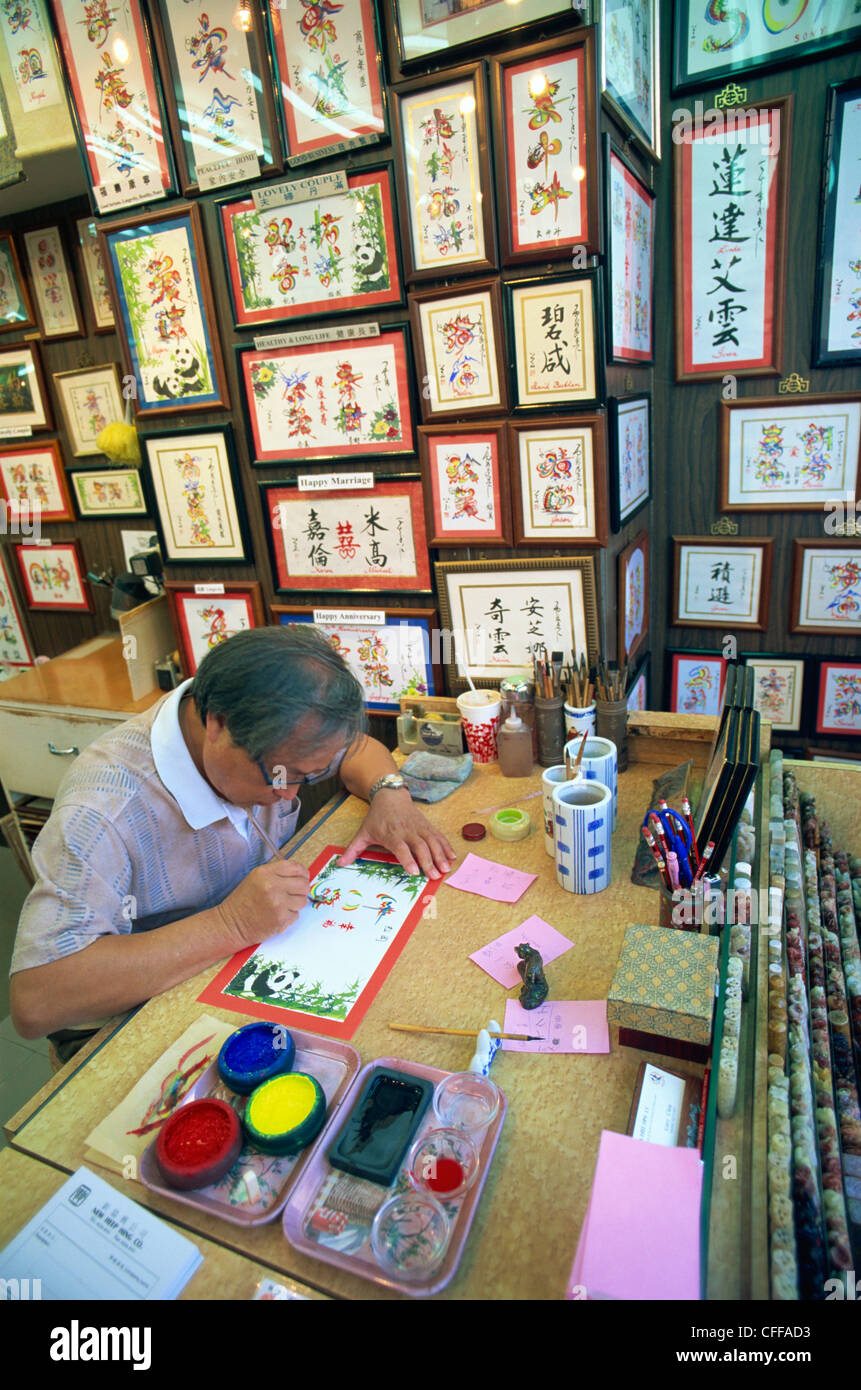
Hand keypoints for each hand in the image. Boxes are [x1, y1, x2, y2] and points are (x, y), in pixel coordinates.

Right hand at [218, 858, 309, 947]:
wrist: (231, 924)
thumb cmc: (243, 902)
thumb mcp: (256, 879)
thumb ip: (277, 874)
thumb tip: (300, 875)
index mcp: (265, 873)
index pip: (296, 867)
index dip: (303, 873)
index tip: (302, 877)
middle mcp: (272, 886)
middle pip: (303, 884)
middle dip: (301, 889)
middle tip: (294, 894)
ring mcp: (277, 903)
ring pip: (302, 900)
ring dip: (296, 904)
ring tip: (282, 906)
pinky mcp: (281, 919)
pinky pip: (296, 915)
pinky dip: (289, 916)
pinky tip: (277, 915)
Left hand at [339, 789, 454, 878]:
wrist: (390, 796)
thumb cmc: (377, 817)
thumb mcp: (363, 832)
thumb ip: (353, 849)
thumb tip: (339, 863)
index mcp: (391, 834)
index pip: (401, 848)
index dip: (408, 859)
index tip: (414, 872)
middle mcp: (407, 830)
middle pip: (420, 846)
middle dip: (428, 861)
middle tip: (434, 875)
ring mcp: (419, 827)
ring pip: (432, 841)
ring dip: (440, 855)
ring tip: (446, 869)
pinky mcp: (426, 825)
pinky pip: (438, 836)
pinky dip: (446, 846)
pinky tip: (452, 857)